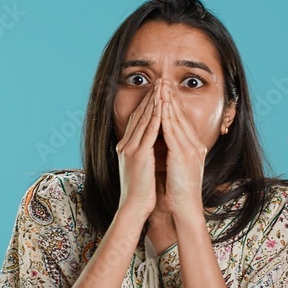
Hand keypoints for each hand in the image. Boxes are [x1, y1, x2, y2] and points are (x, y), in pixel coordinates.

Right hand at [117, 79, 162, 219]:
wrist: (134, 207)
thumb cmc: (140, 192)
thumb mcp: (140, 168)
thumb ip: (144, 154)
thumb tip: (151, 146)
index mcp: (126, 147)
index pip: (137, 120)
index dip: (147, 104)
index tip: (156, 91)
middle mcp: (125, 145)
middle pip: (139, 114)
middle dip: (150, 97)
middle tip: (160, 80)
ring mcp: (130, 148)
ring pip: (143, 119)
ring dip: (154, 101)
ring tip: (162, 86)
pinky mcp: (138, 154)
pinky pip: (149, 130)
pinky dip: (156, 116)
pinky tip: (162, 104)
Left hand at [159, 79, 207, 216]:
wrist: (185, 208)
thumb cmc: (179, 191)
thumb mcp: (177, 167)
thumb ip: (174, 152)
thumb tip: (165, 142)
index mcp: (193, 148)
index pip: (182, 120)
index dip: (174, 103)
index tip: (165, 89)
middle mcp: (195, 145)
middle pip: (182, 115)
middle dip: (172, 97)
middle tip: (164, 79)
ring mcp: (191, 149)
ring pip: (178, 120)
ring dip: (169, 102)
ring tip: (162, 86)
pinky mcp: (183, 155)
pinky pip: (173, 132)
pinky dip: (167, 118)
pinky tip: (161, 107)